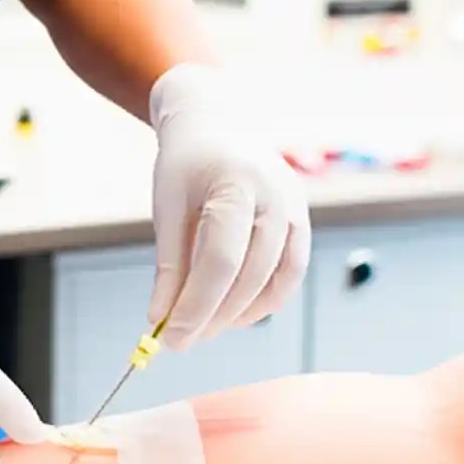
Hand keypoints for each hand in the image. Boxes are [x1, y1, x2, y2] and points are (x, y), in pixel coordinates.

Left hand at [147, 64, 311, 350]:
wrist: (216, 122)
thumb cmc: (185, 164)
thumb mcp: (167, 207)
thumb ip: (169, 266)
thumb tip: (160, 320)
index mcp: (236, 185)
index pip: (220, 260)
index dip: (195, 305)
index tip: (168, 337)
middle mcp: (275, 197)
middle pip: (248, 275)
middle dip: (213, 316)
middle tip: (181, 340)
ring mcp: (295, 209)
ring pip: (273, 281)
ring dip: (238, 314)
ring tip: (203, 327)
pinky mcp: (302, 221)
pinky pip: (289, 274)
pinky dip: (263, 301)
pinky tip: (234, 314)